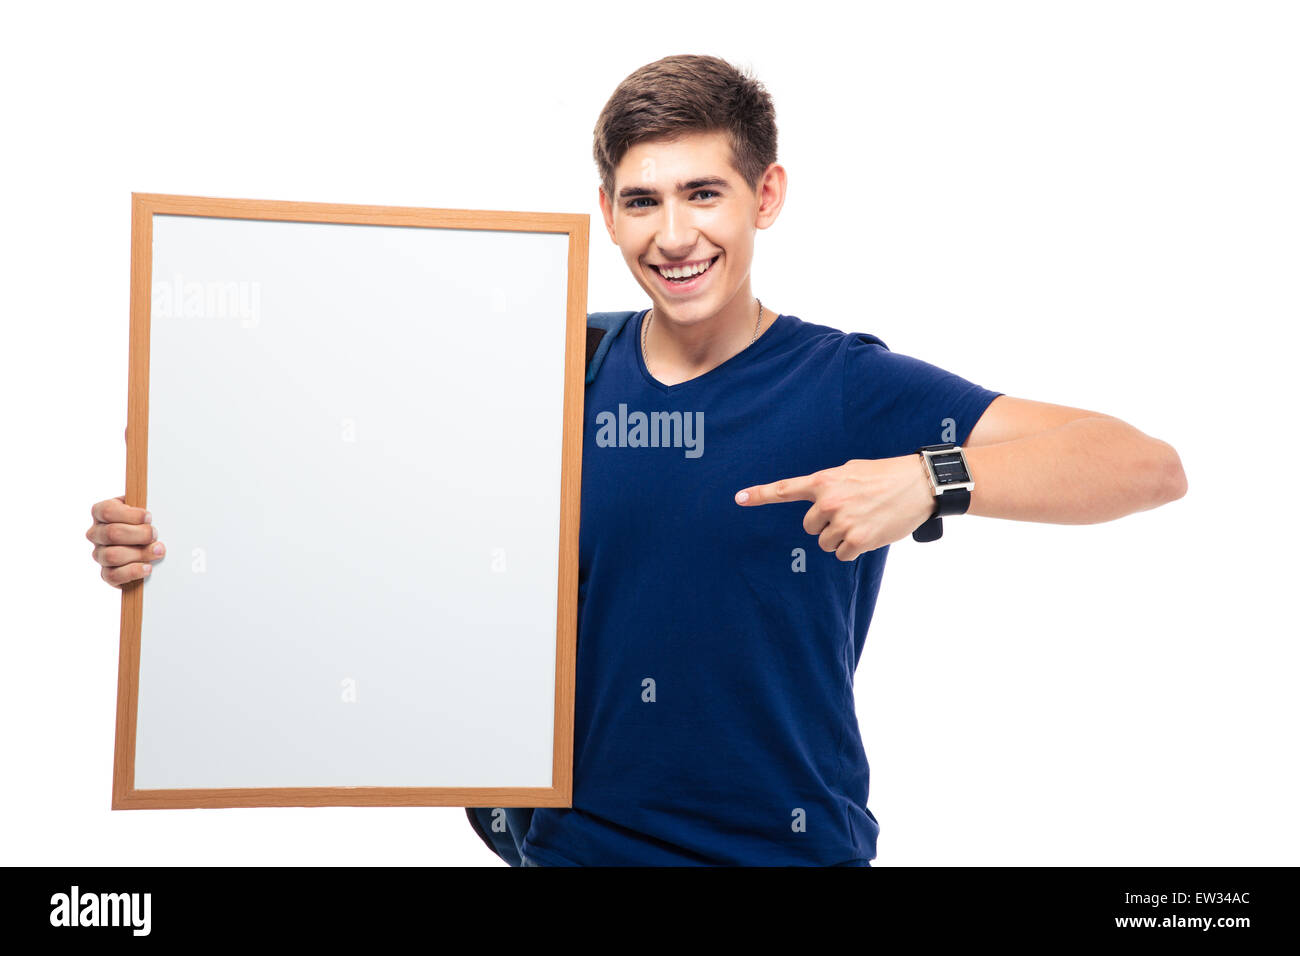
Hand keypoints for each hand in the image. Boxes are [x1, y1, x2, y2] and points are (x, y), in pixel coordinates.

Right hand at [87, 495, 163, 586]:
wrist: (148, 545)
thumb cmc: (145, 524)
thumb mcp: (143, 511)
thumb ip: (145, 507)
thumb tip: (154, 513)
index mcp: (102, 513)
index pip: (107, 511)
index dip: (130, 515)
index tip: (149, 517)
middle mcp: (97, 534)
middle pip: (112, 533)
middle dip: (140, 534)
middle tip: (155, 535)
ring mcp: (100, 554)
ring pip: (113, 555)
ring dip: (140, 553)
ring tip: (157, 551)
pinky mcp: (107, 574)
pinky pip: (114, 575)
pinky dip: (134, 571)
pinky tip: (148, 567)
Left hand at [734, 456, 935, 560]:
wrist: (919, 484)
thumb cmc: (886, 476)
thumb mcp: (851, 471)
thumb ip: (829, 485)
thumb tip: (818, 502)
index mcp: (824, 481)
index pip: (785, 489)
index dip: (759, 494)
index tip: (738, 498)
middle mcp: (829, 501)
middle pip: (809, 528)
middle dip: (825, 525)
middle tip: (850, 513)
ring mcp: (842, 522)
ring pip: (825, 543)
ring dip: (841, 537)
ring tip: (864, 520)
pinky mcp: (857, 540)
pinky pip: (841, 554)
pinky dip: (853, 549)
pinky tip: (869, 533)